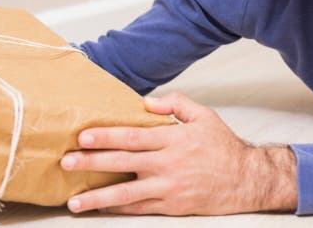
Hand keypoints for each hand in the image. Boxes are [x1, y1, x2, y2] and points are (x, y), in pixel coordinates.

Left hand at [60, 91, 297, 214]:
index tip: (83, 136)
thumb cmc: (223, 147)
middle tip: (67, 162)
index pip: (133, 137)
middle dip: (92, 163)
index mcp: (173, 139)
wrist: (245, 180)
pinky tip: (101, 209)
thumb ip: (176, 104)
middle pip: (124, 163)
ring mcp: (168, 188)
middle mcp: (168, 164)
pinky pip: (140, 209)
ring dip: (98, 197)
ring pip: (127, 194)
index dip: (106, 136)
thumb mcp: (204, 116)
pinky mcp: (171, 207)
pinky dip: (119, 209)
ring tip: (74, 200)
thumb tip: (148, 103)